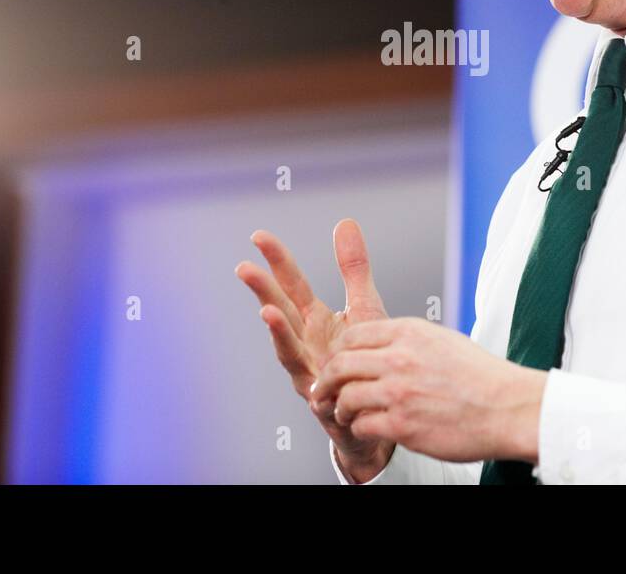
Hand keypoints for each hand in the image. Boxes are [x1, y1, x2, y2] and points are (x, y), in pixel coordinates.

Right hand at [236, 218, 394, 478]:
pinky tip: (311, 382)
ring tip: (267, 312)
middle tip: (244, 268)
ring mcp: (312, 374)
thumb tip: (344, 222)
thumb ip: (353, 267)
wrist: (380, 404)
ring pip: (289, 353)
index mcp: (313, 320)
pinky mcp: (327, 404)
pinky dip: (315, 388)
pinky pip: (319, 395)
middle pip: (281, 313)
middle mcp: (305, 345)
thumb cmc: (366, 355)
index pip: (291, 285)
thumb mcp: (365, 304)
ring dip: (278, 334)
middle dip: (263, 292)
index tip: (259, 237)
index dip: (277, 261)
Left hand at [311, 317, 546, 463]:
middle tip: (323, 390)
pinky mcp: (402, 424)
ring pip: (346, 396)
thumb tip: (383, 344)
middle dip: (327, 380)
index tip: (335, 363)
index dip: (338, 352)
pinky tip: (368, 427)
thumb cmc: (482, 377)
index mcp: (409, 332)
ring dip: (341, 407)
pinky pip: (361, 424)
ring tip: (345, 412)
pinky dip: (359, 427)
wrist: (508, 408)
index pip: (353, 335)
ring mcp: (399, 392)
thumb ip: (408, 340)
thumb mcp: (442, 340)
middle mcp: (400, 358)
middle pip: (341, 364)